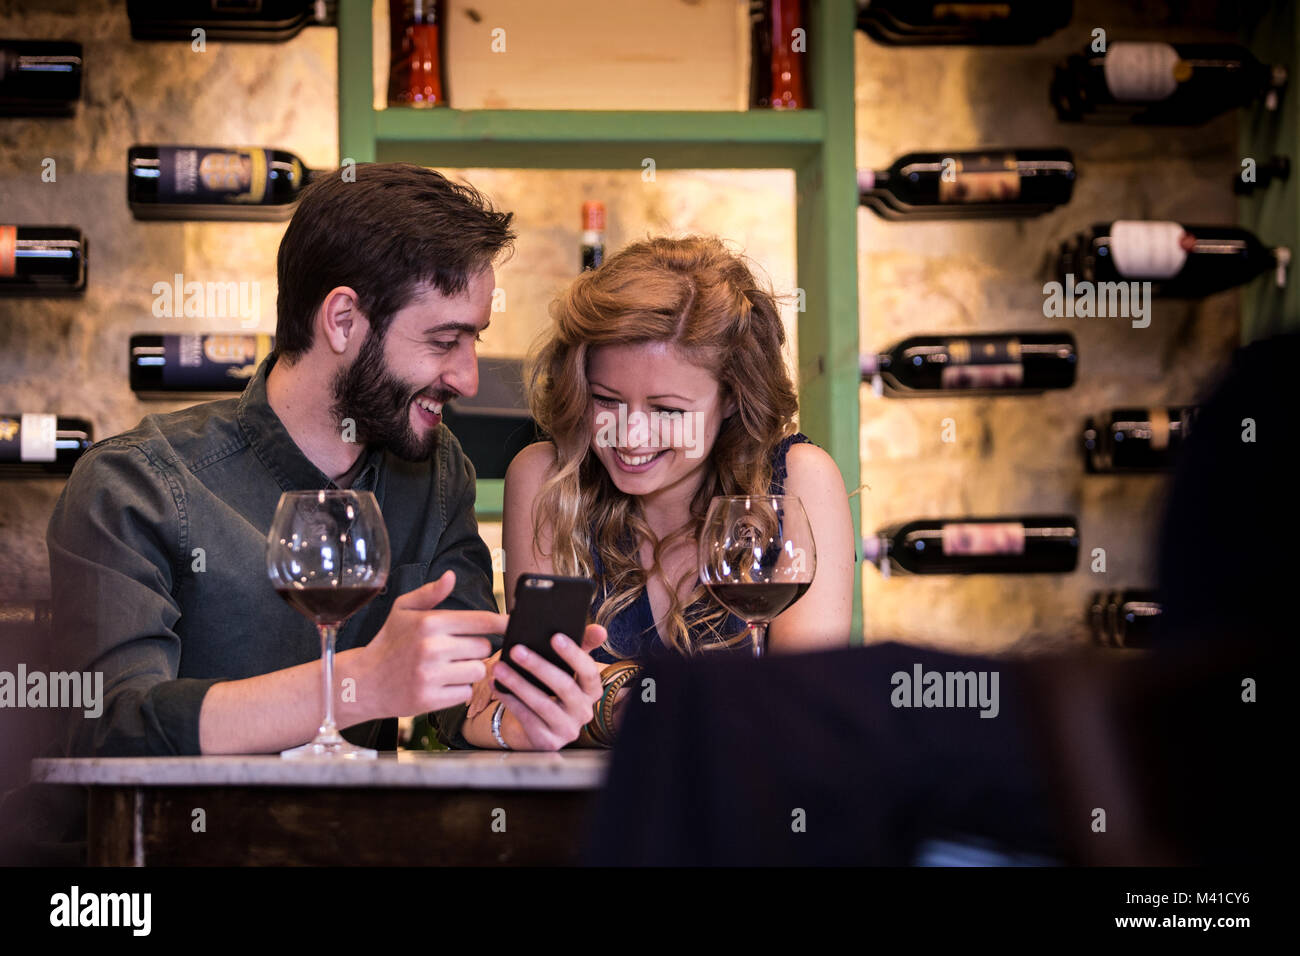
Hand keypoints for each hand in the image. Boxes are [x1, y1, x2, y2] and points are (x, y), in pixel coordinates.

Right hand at [358, 570, 503, 718]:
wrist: (363, 682)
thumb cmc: (389, 642)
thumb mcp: (403, 610)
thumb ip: (430, 593)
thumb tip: (451, 576)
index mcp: (430, 622)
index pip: (480, 620)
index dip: (500, 622)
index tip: (512, 623)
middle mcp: (432, 648)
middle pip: (484, 647)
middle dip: (475, 649)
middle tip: (455, 651)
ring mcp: (431, 675)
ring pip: (478, 671)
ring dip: (469, 670)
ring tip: (448, 668)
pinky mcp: (430, 699)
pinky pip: (465, 693)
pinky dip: (458, 690)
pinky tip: (441, 684)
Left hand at [492, 623, 606, 750]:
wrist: (538, 725)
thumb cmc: (552, 689)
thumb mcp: (566, 668)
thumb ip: (582, 647)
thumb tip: (600, 630)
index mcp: (592, 691)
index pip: (588, 672)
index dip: (573, 654)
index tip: (555, 636)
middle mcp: (584, 712)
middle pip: (564, 687)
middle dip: (538, 666)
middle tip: (516, 650)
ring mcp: (568, 729)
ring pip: (542, 704)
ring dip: (518, 683)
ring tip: (499, 667)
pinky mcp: (548, 741)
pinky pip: (527, 718)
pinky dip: (510, 700)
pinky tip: (496, 685)